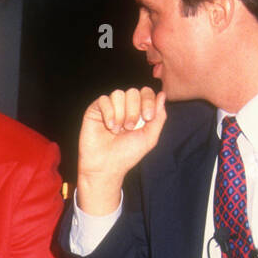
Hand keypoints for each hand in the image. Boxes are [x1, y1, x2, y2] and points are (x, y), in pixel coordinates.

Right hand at [76, 87, 166, 214]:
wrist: (106, 166)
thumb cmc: (127, 154)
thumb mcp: (149, 138)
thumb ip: (159, 117)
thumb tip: (162, 94)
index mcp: (138, 111)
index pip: (146, 92)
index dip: (148, 101)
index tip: (148, 118)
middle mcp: (124, 106)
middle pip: (133, 92)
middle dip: (134, 111)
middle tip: (129, 128)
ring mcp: (109, 107)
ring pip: (118, 94)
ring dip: (120, 114)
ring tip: (117, 130)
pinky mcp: (95, 109)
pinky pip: (104, 99)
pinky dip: (109, 113)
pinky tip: (108, 127)